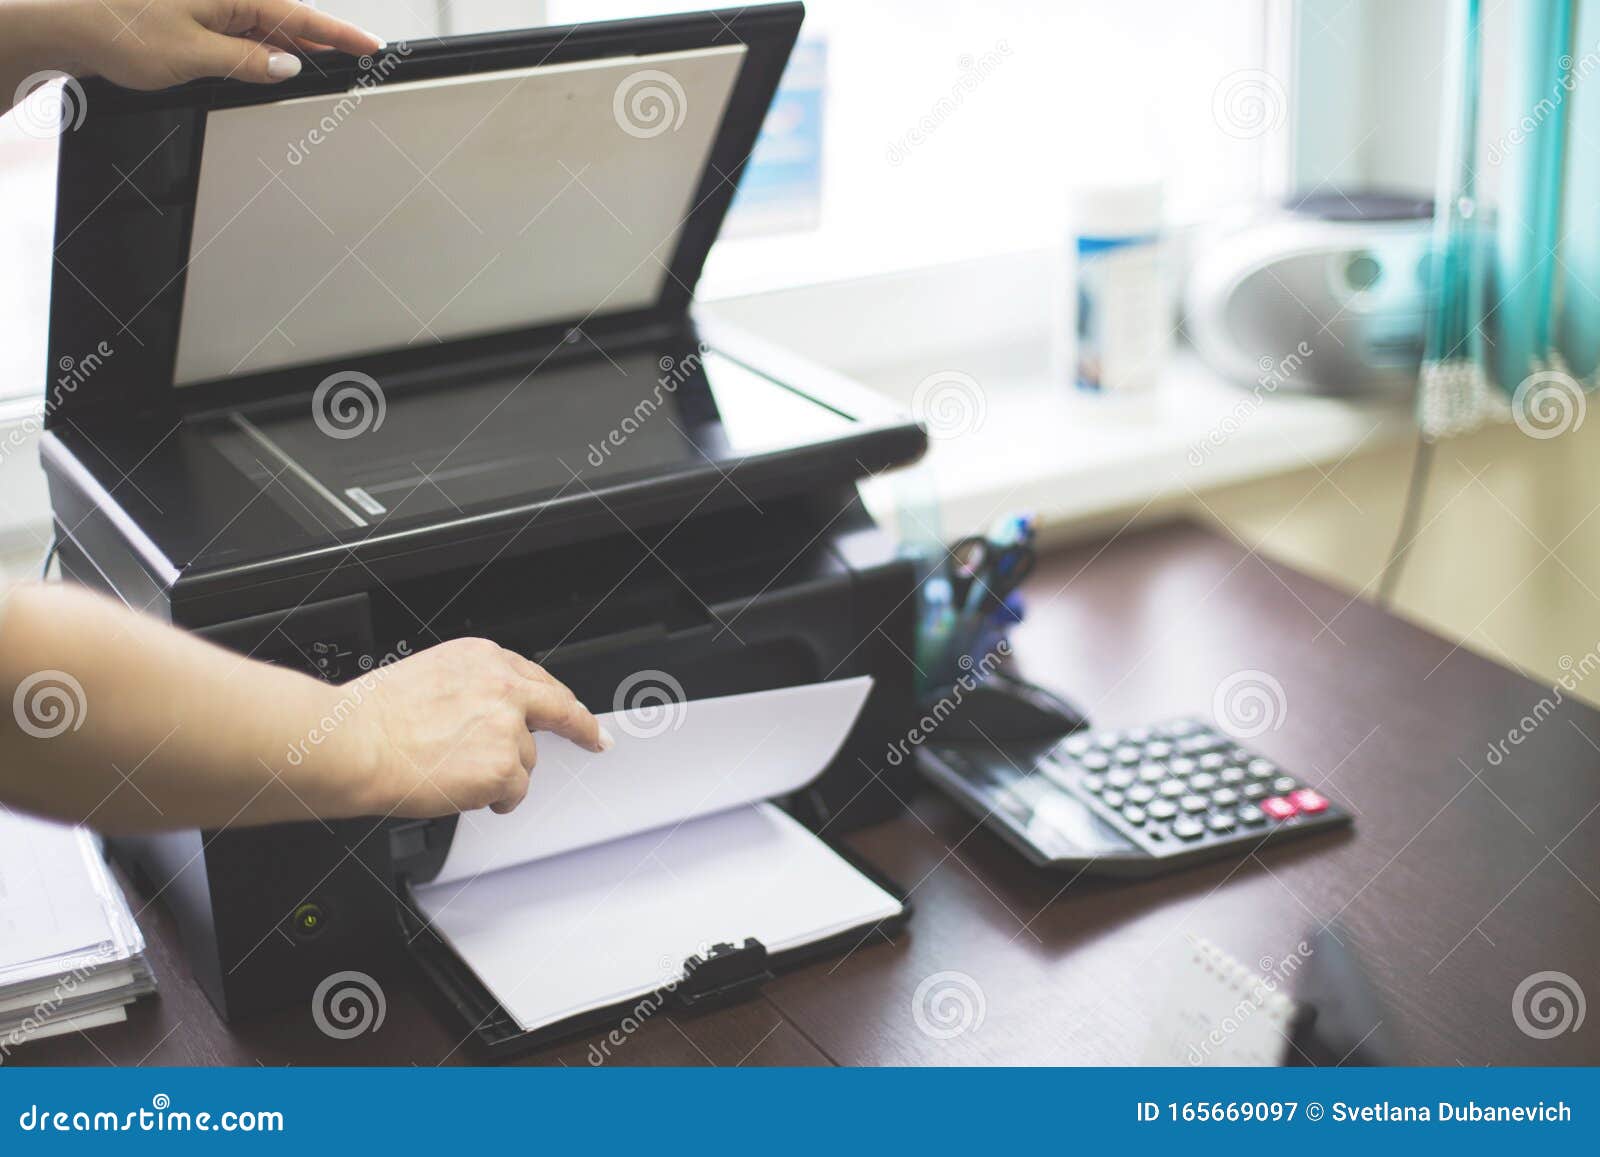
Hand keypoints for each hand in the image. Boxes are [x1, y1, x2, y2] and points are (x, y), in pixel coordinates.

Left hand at [43, 0, 382, 87]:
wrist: (66, 28)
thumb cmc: (117, 30)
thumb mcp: (193, 54)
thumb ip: (247, 61)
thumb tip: (285, 65)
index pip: (299, 17)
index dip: (339, 34)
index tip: (372, 46)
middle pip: (285, 21)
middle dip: (321, 42)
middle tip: (357, 61)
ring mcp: (205, 8)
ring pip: (262, 31)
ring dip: (288, 51)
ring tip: (323, 69)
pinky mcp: (190, 22)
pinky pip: (238, 37)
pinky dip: (258, 54)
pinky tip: (269, 68)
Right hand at [346, 638, 612, 817]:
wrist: (353, 744)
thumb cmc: (372, 717)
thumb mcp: (430, 678)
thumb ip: (471, 691)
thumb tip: (488, 714)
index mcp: (482, 659)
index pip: (535, 678)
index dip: (557, 699)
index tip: (575, 710)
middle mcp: (503, 686)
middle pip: (558, 709)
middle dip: (582, 727)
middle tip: (595, 740)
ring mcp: (509, 726)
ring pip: (525, 761)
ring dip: (500, 773)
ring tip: (454, 773)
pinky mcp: (505, 766)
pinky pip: (514, 792)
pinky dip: (496, 799)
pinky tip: (464, 791)